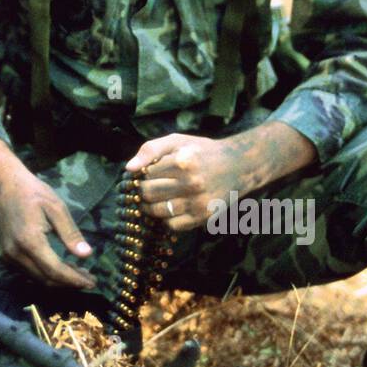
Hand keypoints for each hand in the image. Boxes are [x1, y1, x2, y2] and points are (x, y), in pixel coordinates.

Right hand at [0, 170, 96, 289]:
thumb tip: (87, 255)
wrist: (5, 186)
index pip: (55, 270)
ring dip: (60, 281)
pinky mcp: (8, 255)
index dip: (74, 280)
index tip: (92, 283)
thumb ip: (70, 233)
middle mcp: (16, 253)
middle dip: (69, 283)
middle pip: (46, 279)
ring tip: (80, 274)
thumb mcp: (57, 208)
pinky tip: (63, 267)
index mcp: (30, 240)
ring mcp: (9, 256)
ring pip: (38, 278)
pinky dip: (48, 274)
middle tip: (90, 280)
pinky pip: (31, 272)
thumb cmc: (33, 193)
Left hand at [125, 132, 253, 231]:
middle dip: (142, 191)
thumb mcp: (177, 141)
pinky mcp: (204, 217)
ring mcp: (198, 202)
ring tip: (153, 200)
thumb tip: (129, 168)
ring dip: (150, 207)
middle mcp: (191, 183)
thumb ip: (150, 150)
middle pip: (149, 194)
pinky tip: (169, 208)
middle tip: (145, 188)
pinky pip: (173, 225)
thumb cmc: (201, 151)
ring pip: (158, 212)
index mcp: (182, 162)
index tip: (144, 175)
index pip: (146, 174)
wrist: (237, 165)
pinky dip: (166, 219)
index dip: (141, 175)